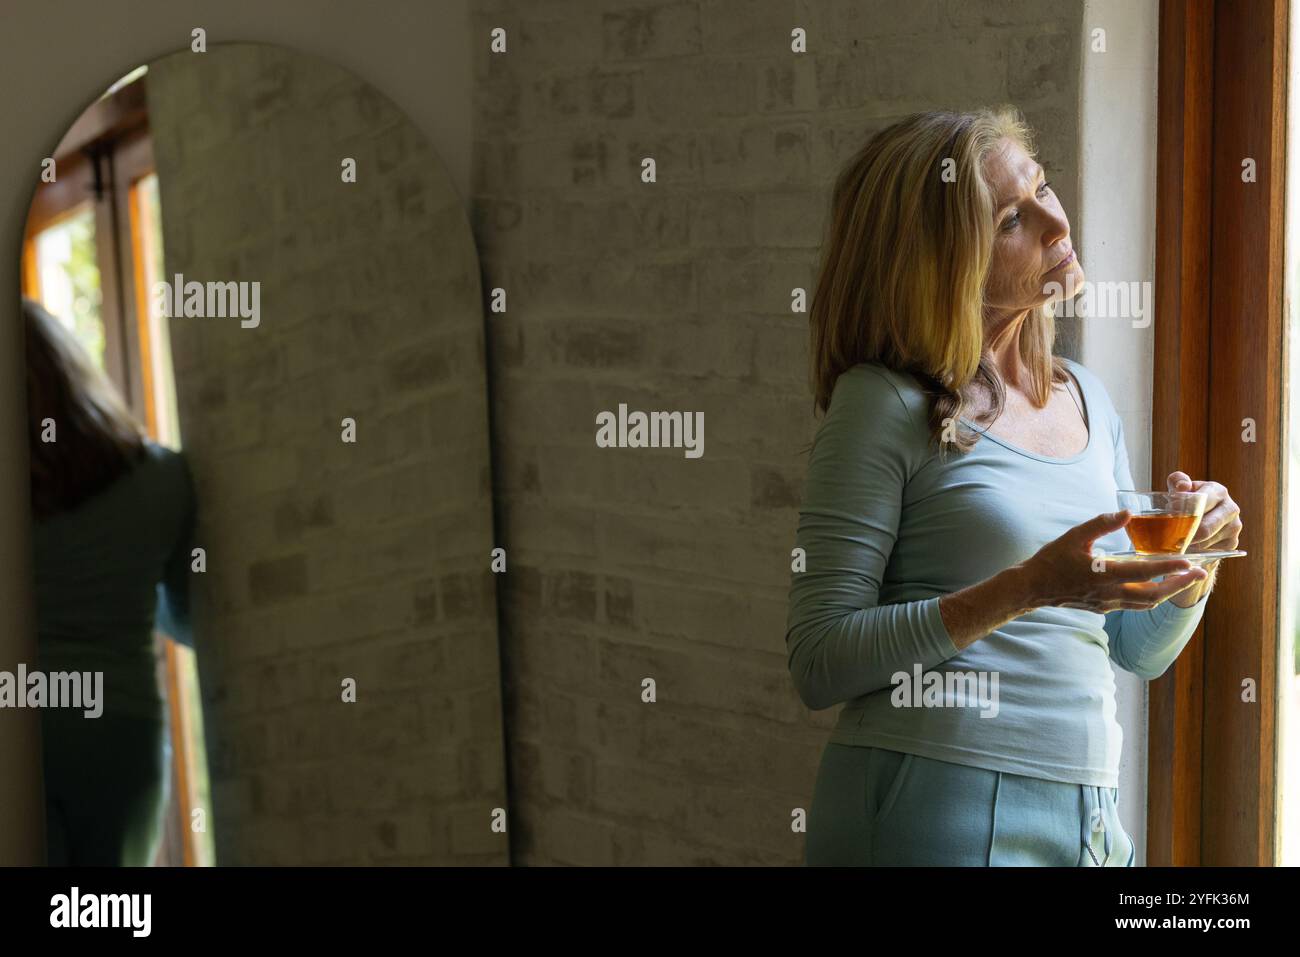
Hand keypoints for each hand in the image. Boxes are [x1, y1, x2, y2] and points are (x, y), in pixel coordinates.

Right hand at [1015, 510, 1207, 612]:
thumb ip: (1102, 524)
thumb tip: (1127, 512)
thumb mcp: (1075, 535)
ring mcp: (1107, 604)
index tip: (1191, 563)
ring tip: (1183, 581)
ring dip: (1168, 593)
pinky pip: (1134, 605)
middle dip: (1179, 585)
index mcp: (1104, 574)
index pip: (1145, 571)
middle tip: (1199, 574)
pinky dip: (1151, 597)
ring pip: (1146, 603)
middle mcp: (1109, 593)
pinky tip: (1157, 587)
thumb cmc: (1052, 559)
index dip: (1170, 567)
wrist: (1033, 587)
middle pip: (1154, 595)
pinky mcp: (1104, 608)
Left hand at [1167, 471, 1241, 550]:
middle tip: (1169, 537)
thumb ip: (1178, 480)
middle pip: (1206, 528)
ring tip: (1176, 542)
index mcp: (1218, 491)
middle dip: (1186, 534)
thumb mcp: (1179, 488)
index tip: (1170, 515)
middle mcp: (1231, 509)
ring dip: (1189, 545)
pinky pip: (1211, 552)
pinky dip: (1197, 552)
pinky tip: (1188, 547)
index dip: (1184, 511)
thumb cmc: (1186, 500)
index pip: (1202, 504)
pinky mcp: (1232, 543)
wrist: (1199, 518)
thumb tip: (1183, 486)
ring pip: (1207, 542)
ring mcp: (1234, 527)